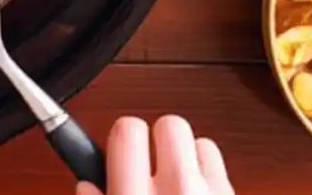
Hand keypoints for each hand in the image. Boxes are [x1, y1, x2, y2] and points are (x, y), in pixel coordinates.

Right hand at [75, 115, 233, 194]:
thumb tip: (87, 186)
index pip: (128, 129)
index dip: (123, 134)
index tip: (121, 146)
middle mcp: (178, 190)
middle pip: (170, 123)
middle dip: (158, 136)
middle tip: (149, 162)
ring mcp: (213, 194)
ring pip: (201, 142)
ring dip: (187, 157)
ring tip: (176, 183)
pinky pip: (224, 171)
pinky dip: (210, 178)